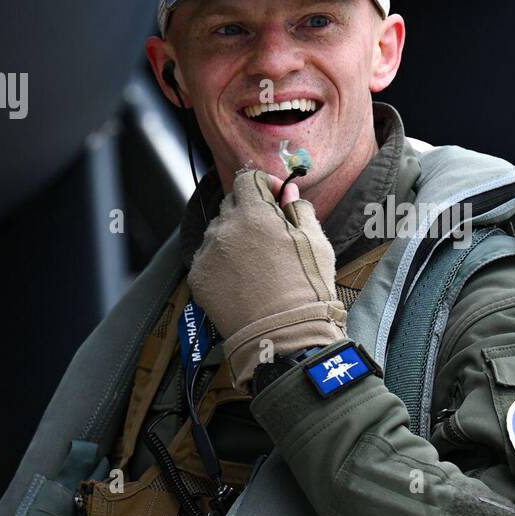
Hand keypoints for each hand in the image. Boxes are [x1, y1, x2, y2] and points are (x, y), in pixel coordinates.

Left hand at [187, 169, 346, 390]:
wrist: (283, 336)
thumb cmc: (306, 289)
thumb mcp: (316, 243)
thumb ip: (299, 210)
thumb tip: (288, 193)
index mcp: (253, 214)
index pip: (247, 178)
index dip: (263, 183)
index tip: (276, 198)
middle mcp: (223, 229)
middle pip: (230, 203)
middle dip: (249, 210)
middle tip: (269, 232)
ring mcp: (207, 254)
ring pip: (217, 232)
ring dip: (233, 236)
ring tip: (254, 261)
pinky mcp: (198, 278)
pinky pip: (207, 258)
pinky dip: (221, 261)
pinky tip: (240, 278)